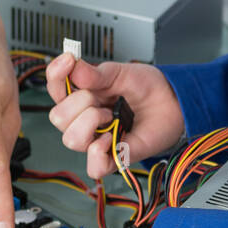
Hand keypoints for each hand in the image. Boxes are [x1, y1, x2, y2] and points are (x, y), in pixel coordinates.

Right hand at [44, 54, 184, 178]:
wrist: (173, 102)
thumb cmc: (147, 88)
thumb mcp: (121, 72)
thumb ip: (95, 73)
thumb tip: (73, 66)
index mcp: (82, 96)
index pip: (55, 88)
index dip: (56, 75)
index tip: (68, 60)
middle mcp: (84, 119)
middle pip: (58, 117)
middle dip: (79, 103)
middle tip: (101, 97)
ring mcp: (97, 139)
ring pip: (71, 140)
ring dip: (90, 123)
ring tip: (110, 115)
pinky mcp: (113, 157)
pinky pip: (93, 167)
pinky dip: (98, 151)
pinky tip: (111, 137)